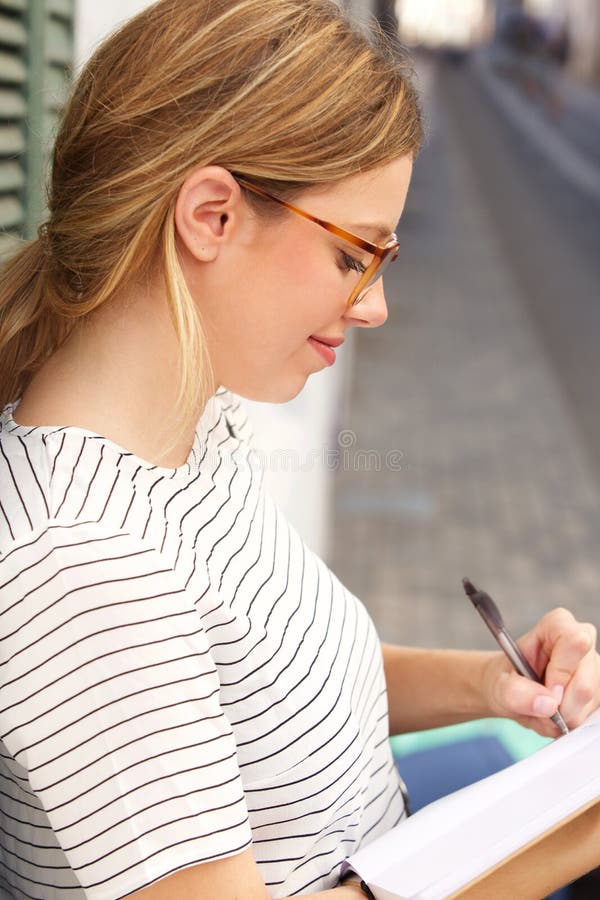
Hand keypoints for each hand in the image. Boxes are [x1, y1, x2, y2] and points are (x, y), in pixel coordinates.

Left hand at [483, 608, 598, 736]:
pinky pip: (594, 714)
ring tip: (545, 709)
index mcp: (556, 625)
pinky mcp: (599, 690)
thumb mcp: (499, 685)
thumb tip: (548, 703)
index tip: (547, 691)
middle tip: (542, 708)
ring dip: (566, 715)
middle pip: (586, 681)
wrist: (511, 691)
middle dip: (563, 705)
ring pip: (591, 701)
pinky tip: (558, 714)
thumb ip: (516, 692)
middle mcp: (583, 641)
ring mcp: (595, 667)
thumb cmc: (507, 679)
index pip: (574, 641)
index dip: (561, 672)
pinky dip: (573, 721)